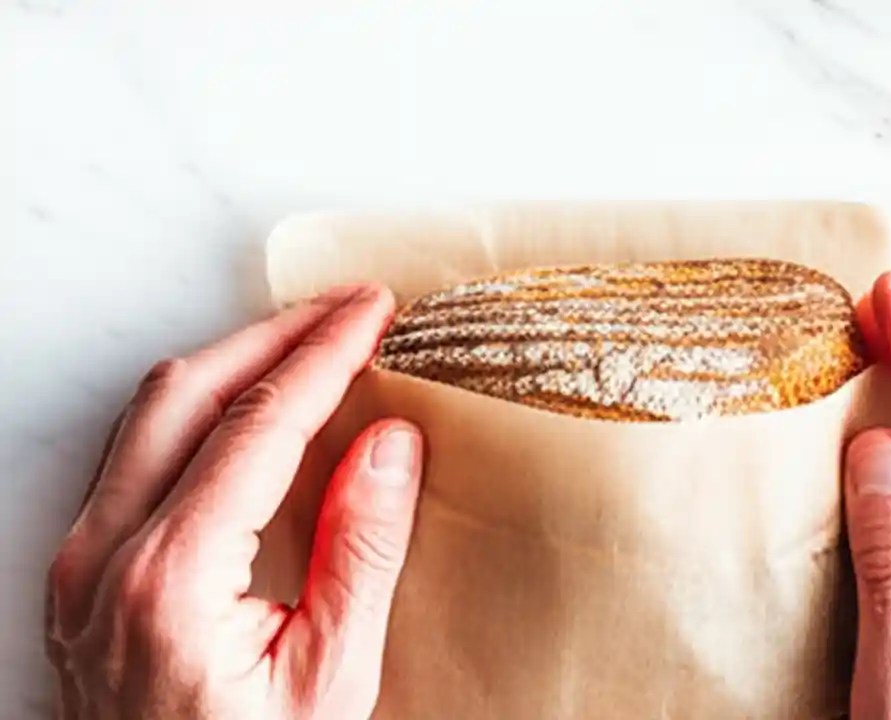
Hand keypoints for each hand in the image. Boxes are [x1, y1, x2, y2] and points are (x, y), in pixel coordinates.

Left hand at [44, 285, 423, 719]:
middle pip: (187, 393)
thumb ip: (358, 552)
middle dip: (273, 335)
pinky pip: (134, 454)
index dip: (323, 356)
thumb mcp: (329, 679)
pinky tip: (248, 409)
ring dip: (232, 364)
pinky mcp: (78, 572)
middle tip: (345, 309)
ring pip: (150, 414)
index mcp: (170, 580)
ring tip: (306, 343)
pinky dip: (198, 410)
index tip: (372, 313)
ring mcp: (78, 562)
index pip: (258, 425)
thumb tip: (388, 443)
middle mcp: (103, 556)